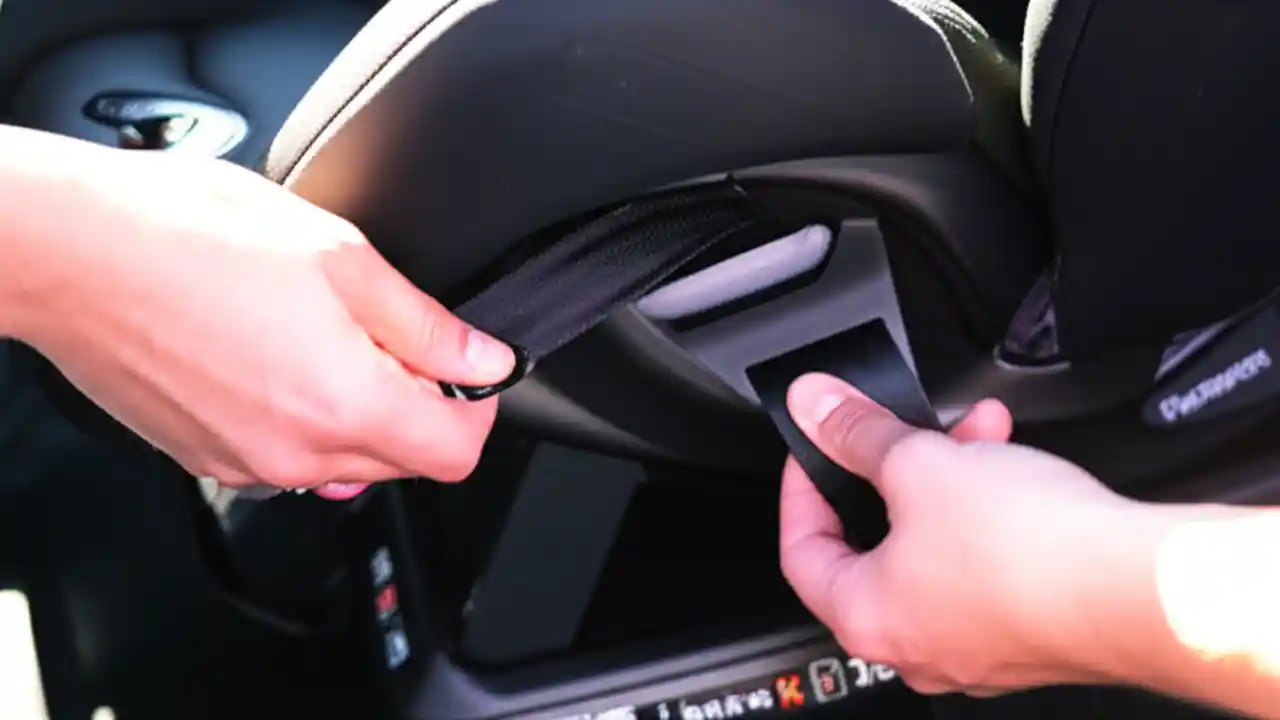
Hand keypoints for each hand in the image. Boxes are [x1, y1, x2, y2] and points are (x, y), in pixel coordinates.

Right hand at [4, 133, 513, 492]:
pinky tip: (274, 354)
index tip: (467, 370)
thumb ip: (426, 327)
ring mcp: (245, 463)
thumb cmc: (190, 235)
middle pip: (403, 462)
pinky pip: (285, 458)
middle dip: (417, 406)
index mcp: (345, 407)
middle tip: (387, 334)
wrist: (71, 250)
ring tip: (322, 335)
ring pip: (344, 463)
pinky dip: (301, 419)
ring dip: (358, 413)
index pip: (455, 454)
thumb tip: (484, 361)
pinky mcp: (204, 457)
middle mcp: (296, 455)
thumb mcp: (341, 259)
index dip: (475, 409)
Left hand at [779, 373, 1138, 695]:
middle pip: (878, 542)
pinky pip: (990, 563)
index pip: (801, 550)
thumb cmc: (1026, 553)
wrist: (1138, 589)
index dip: (802, 487)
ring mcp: (977, 645)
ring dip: (951, 477)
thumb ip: (857, 432)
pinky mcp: (1031, 632)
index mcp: (866, 618)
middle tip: (902, 428)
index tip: (818, 447)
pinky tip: (1015, 465)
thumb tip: (815, 407)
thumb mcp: (917, 463)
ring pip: (940, 545)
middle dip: (895, 468)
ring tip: (979, 430)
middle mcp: (916, 645)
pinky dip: (992, 511)